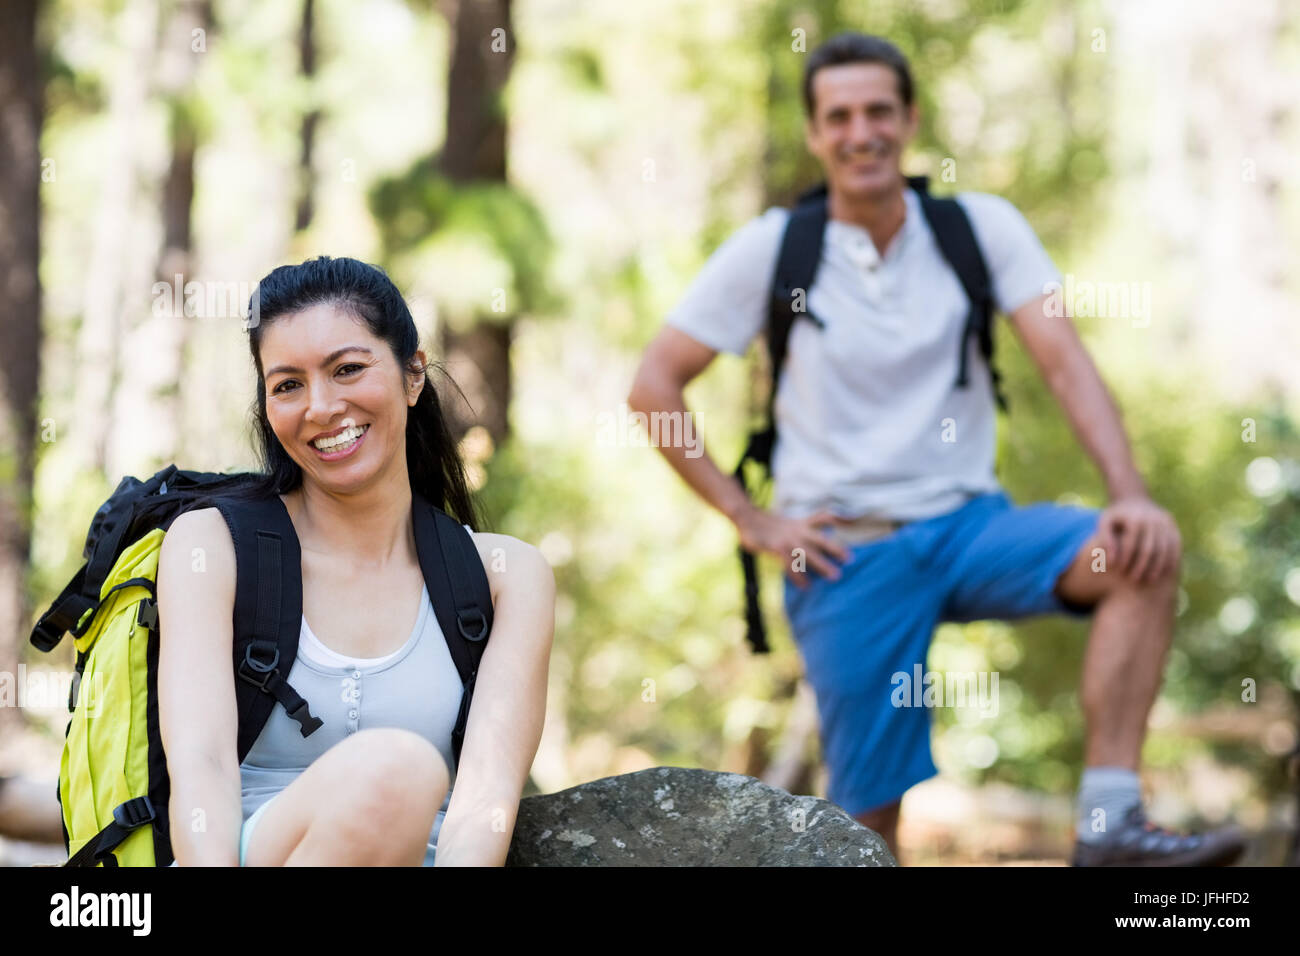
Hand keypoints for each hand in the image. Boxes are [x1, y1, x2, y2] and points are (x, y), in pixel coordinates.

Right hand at [734, 506, 851, 589]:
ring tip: (835, 576)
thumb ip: (799, 531)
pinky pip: (789, 563)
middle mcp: (796, 530)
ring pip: (808, 552)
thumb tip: (811, 544)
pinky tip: (805, 585)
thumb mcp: (786, 524)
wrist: (747, 518)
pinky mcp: (775, 548)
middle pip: (820, 539)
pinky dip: (798, 575)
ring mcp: (786, 539)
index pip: (823, 517)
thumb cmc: (767, 525)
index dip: (839, 518)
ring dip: (822, 564)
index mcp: (800, 524)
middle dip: (835, 548)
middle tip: (850, 559)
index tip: (854, 521)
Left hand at [1096, 495, 1180, 584]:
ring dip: (1158, 567)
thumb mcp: (1104, 522)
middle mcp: (1152, 519)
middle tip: (1134, 580)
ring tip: (1149, 580)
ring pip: (1165, 549)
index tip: (1120, 572)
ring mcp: (1165, 521)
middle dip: (1142, 566)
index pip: (1131, 544)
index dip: (1125, 559)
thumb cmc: (1116, 515)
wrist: (1134, 497)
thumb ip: (1105, 540)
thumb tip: (1112, 562)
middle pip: (1149, 548)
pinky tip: (1165, 572)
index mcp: (1134, 518)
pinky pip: (1176, 545)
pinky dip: (1171, 559)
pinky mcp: (1173, 524)